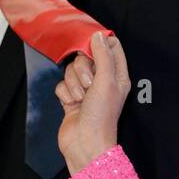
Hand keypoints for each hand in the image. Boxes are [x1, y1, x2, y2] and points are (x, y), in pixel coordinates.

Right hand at [55, 31, 131, 174]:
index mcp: (117, 75)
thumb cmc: (101, 115)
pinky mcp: (71, 98)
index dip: (100, 44)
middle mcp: (102, 81)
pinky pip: (61, 84)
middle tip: (89, 85)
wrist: (85, 143)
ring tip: (81, 98)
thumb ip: (103, 55)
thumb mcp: (107, 80)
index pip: (111, 47)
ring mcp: (86, 90)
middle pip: (86, 57)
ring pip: (71, 70)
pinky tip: (71, 104)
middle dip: (82, 70)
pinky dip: (65, 93)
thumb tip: (98, 35)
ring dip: (73, 84)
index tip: (91, 49)